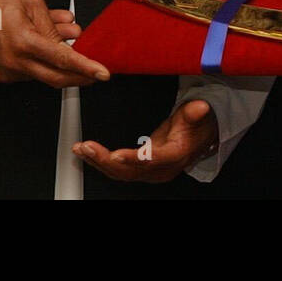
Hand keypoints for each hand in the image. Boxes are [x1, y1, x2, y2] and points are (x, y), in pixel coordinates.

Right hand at [0, 0, 106, 87]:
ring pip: (47, 75)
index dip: (85, 67)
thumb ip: (52, 24)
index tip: (102, 73)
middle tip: (97, 74)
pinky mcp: (9, 67)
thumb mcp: (32, 4)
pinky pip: (35, 69)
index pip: (62, 59)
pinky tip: (60, 49)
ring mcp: (12, 67)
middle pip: (56, 77)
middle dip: (81, 78)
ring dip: (67, 68)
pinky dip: (51, 62)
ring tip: (81, 56)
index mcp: (24, 42)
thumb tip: (69, 37)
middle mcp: (17, 60)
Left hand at [75, 99, 218, 183]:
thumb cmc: (196, 125)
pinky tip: (87, 152)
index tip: (115, 155)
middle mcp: (160, 168)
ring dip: (98, 161)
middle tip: (87, 147)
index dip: (133, 159)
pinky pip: (118, 170)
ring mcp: (149, 171)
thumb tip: (200, 108)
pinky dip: (101, 161)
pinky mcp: (140, 169)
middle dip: (105, 161)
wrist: (198, 138)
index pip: (152, 161)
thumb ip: (195, 112)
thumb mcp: (197, 115)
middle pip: (130, 171)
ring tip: (81, 149)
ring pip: (120, 172)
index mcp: (174, 155)